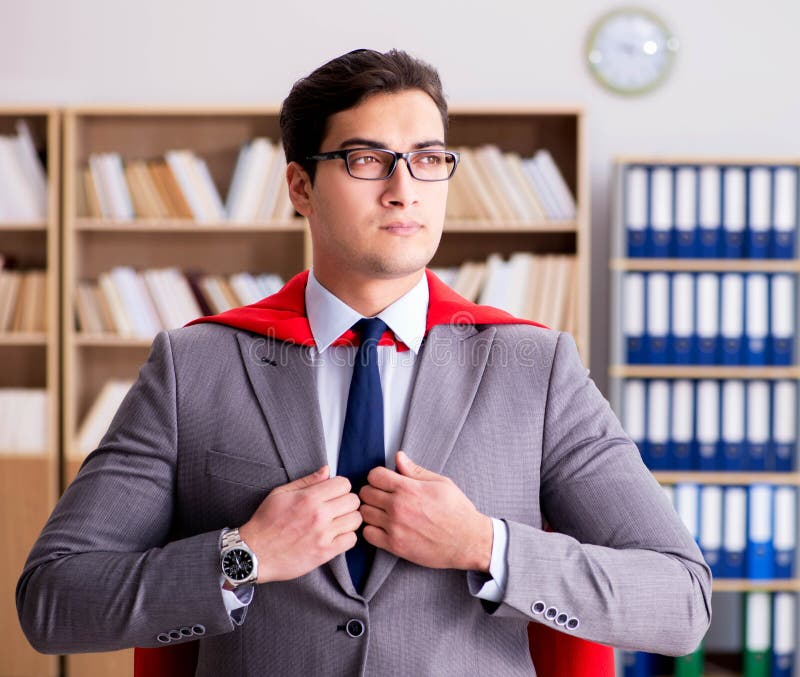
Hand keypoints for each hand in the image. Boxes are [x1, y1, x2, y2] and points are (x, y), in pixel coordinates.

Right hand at [239, 466, 361, 582]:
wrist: (254, 553)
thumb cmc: (265, 523)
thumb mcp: (280, 493)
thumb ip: (307, 481)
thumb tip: (326, 470)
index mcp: (308, 498)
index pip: (344, 483)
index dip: (340, 486)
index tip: (334, 492)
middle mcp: (319, 515)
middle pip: (353, 501)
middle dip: (347, 501)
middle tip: (336, 507)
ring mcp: (323, 535)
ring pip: (356, 520)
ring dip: (349, 519)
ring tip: (338, 521)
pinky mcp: (325, 553)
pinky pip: (351, 540)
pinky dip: (347, 537)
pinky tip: (336, 535)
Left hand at [359, 451, 492, 571]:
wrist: (467, 541)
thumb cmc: (456, 510)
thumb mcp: (440, 483)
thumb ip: (414, 470)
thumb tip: (398, 457)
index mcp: (408, 488)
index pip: (374, 475)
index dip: (378, 476)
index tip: (385, 482)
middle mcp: (397, 507)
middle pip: (365, 493)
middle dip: (372, 492)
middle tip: (382, 497)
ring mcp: (394, 527)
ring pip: (364, 514)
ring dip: (371, 511)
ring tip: (382, 512)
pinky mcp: (395, 545)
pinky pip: (368, 535)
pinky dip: (372, 530)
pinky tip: (383, 527)